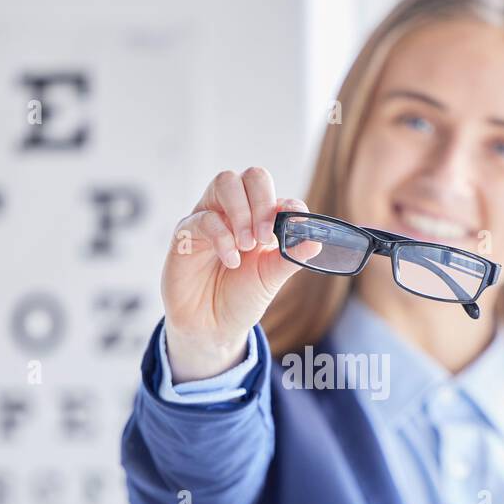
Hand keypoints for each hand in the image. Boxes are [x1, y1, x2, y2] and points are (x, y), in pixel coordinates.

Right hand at [161, 167, 313, 381]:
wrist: (212, 327)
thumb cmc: (241, 298)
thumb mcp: (272, 277)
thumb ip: (292, 256)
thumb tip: (317, 240)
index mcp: (259, 218)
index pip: (278, 194)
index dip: (288, 205)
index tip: (292, 226)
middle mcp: (235, 211)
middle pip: (251, 176)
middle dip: (263, 203)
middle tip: (265, 237)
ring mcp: (210, 217)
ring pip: (225, 183)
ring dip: (242, 213)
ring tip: (247, 246)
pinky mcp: (186, 231)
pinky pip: (204, 217)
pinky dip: (222, 238)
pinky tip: (231, 261)